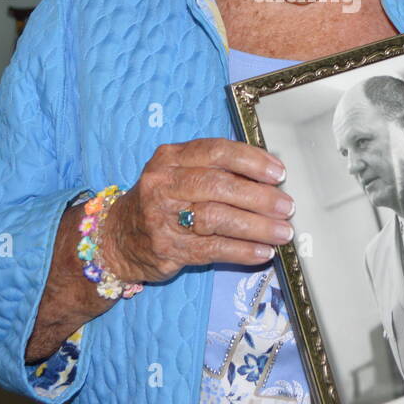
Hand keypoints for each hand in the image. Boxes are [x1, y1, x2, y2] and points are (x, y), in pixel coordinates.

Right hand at [96, 138, 293, 283]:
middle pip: (219, 186)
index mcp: (170, 158)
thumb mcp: (179, 174)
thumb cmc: (162, 201)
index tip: (278, 173)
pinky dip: (242, 251)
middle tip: (286, 206)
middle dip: (259, 197)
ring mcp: (162, 217)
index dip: (251, 161)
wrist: (117, 238)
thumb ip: (215, 171)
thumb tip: (269, 180)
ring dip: (256, 227)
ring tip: (283, 232)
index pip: (216, 151)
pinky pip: (212, 249)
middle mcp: (163, 184)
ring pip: (217, 218)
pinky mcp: (167, 249)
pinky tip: (263, 253)